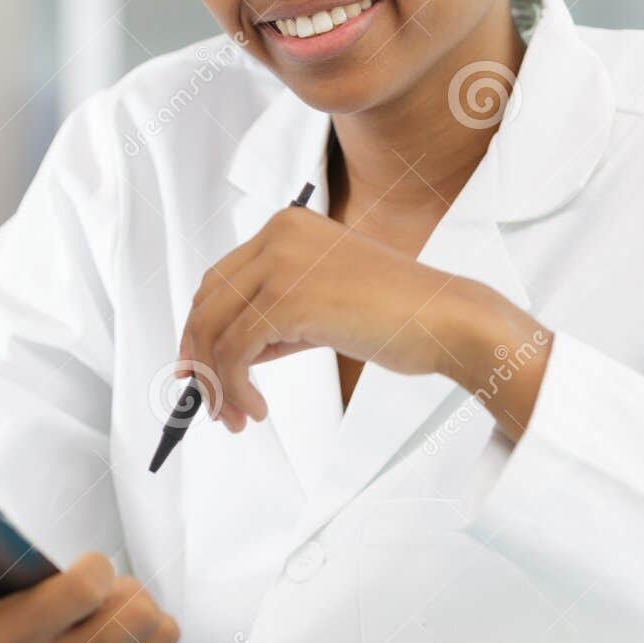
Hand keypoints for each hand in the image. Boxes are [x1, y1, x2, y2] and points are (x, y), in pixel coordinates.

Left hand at [176, 205, 468, 429]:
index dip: (201, 328)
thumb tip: (228, 354)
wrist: (446, 318)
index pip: (220, 279)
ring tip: (237, 416)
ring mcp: (279, 264)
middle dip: (201, 359)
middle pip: (207, 302)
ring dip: (218, 383)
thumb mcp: (323, 303)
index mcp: (287, 227)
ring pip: (215, 330)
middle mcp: (277, 235)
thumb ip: (275, 316)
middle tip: (212, 403)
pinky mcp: (285, 299)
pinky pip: (234, 352)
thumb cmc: (399, 313)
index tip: (197, 368)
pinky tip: (257, 408)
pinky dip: (235, 387)